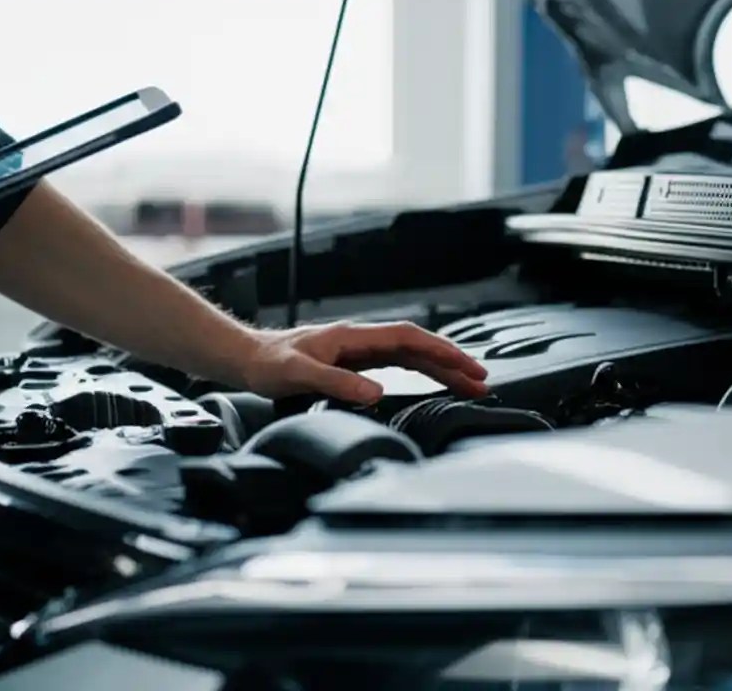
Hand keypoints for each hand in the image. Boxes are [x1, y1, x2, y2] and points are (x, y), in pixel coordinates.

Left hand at [239, 321, 488, 404]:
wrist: (249, 359)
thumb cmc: (268, 364)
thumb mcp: (298, 375)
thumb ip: (337, 383)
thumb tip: (376, 394)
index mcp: (354, 337)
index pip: (408, 338)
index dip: (440, 350)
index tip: (464, 365)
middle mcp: (363, 341)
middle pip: (419, 348)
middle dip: (452, 362)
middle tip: (482, 381)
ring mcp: (363, 352)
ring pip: (413, 357)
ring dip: (442, 370)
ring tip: (471, 386)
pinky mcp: (359, 364)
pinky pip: (400, 366)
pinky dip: (423, 374)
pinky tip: (437, 383)